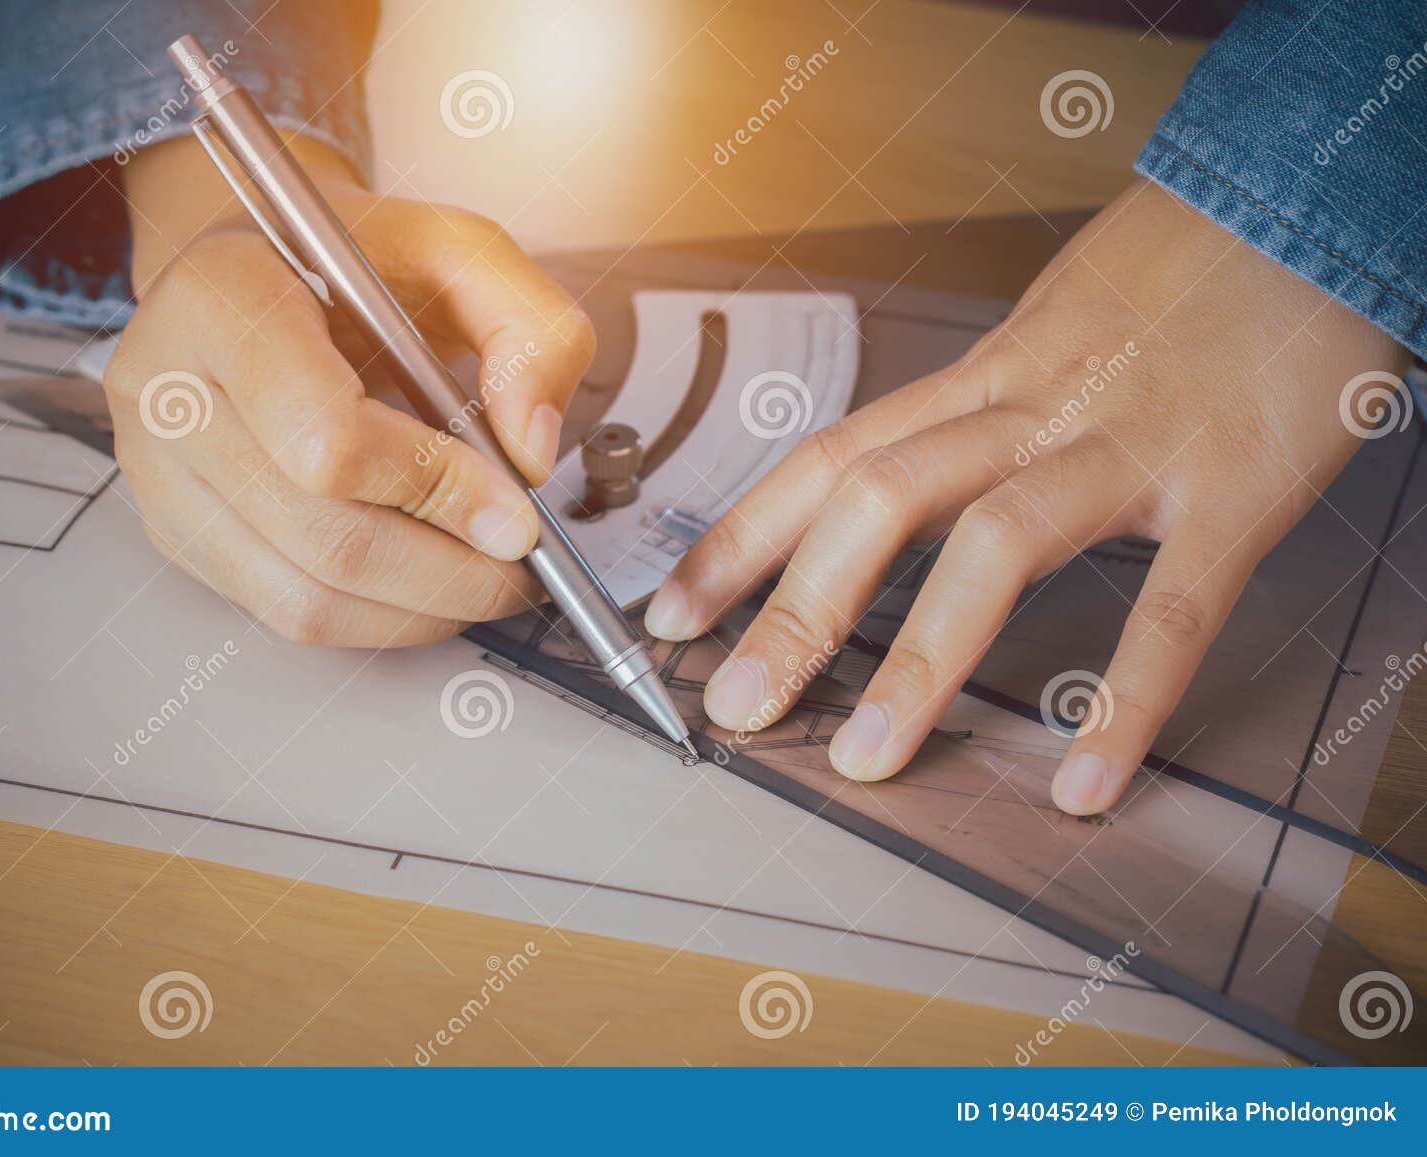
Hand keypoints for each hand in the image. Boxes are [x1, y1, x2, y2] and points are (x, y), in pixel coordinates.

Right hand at [109, 134, 594, 646]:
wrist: (261, 265)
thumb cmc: (355, 260)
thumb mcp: (464, 252)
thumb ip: (530, 332)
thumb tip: (531, 454)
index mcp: (221, 298)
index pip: (326, 439)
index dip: (435, 488)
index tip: (515, 512)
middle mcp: (165, 389)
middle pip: (324, 536)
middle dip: (450, 568)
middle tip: (521, 562)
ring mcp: (156, 472)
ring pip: (307, 598)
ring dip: (423, 607)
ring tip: (487, 575)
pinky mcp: (174, 530)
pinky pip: (289, 613)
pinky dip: (381, 617)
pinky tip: (430, 582)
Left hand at [645, 181, 1409, 813]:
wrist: (1310, 205)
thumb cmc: (1175, 279)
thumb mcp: (1047, 327)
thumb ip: (975, 408)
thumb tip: (893, 485)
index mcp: (983, 377)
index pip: (830, 457)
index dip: (740, 539)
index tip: (674, 614)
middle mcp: (1034, 407)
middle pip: (883, 498)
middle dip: (795, 607)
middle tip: (735, 704)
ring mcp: (1130, 446)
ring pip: (998, 545)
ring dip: (919, 659)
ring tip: (865, 758)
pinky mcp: (1232, 488)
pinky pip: (1172, 609)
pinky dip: (1125, 703)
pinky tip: (1086, 781)